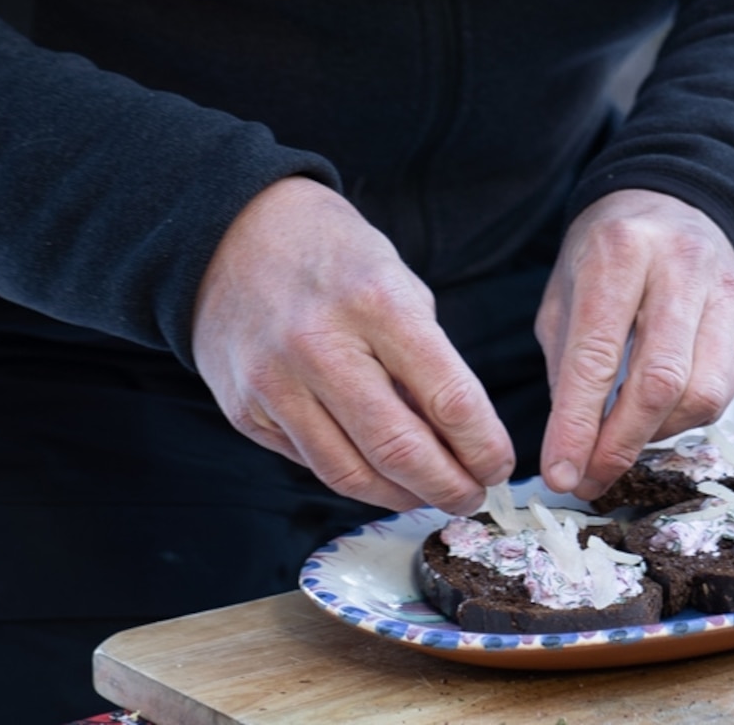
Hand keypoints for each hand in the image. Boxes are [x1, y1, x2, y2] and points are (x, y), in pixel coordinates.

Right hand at [193, 177, 513, 512]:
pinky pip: (309, 462)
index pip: (447, 398)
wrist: (233, 236)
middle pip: (398, 449)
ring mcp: (274, 384)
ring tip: (430, 496)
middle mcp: (320, 347)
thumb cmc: (334, 256)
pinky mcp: (244, 410)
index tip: (501, 466)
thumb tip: (457, 437)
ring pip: (349, 473)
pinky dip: (353, 477)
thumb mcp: (397, 282)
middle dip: (448, 486)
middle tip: (472, 497)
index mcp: (376, 304)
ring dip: (401, 497)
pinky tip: (379, 476)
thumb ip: (425, 357)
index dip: (483, 446)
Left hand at [534, 189, 733, 496]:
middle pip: (659, 380)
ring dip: (656, 436)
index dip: (577, 424)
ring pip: (701, 393)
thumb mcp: (567, 290)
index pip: (598, 355)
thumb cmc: (609, 254)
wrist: (675, 203)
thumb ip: (567, 363)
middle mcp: (682, 268)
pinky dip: (684, 420)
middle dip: (621, 444)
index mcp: (621, 252)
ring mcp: (726, 293)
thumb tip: (572, 448)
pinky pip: (723, 391)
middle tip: (590, 479)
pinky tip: (656, 418)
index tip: (560, 473)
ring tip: (622, 442)